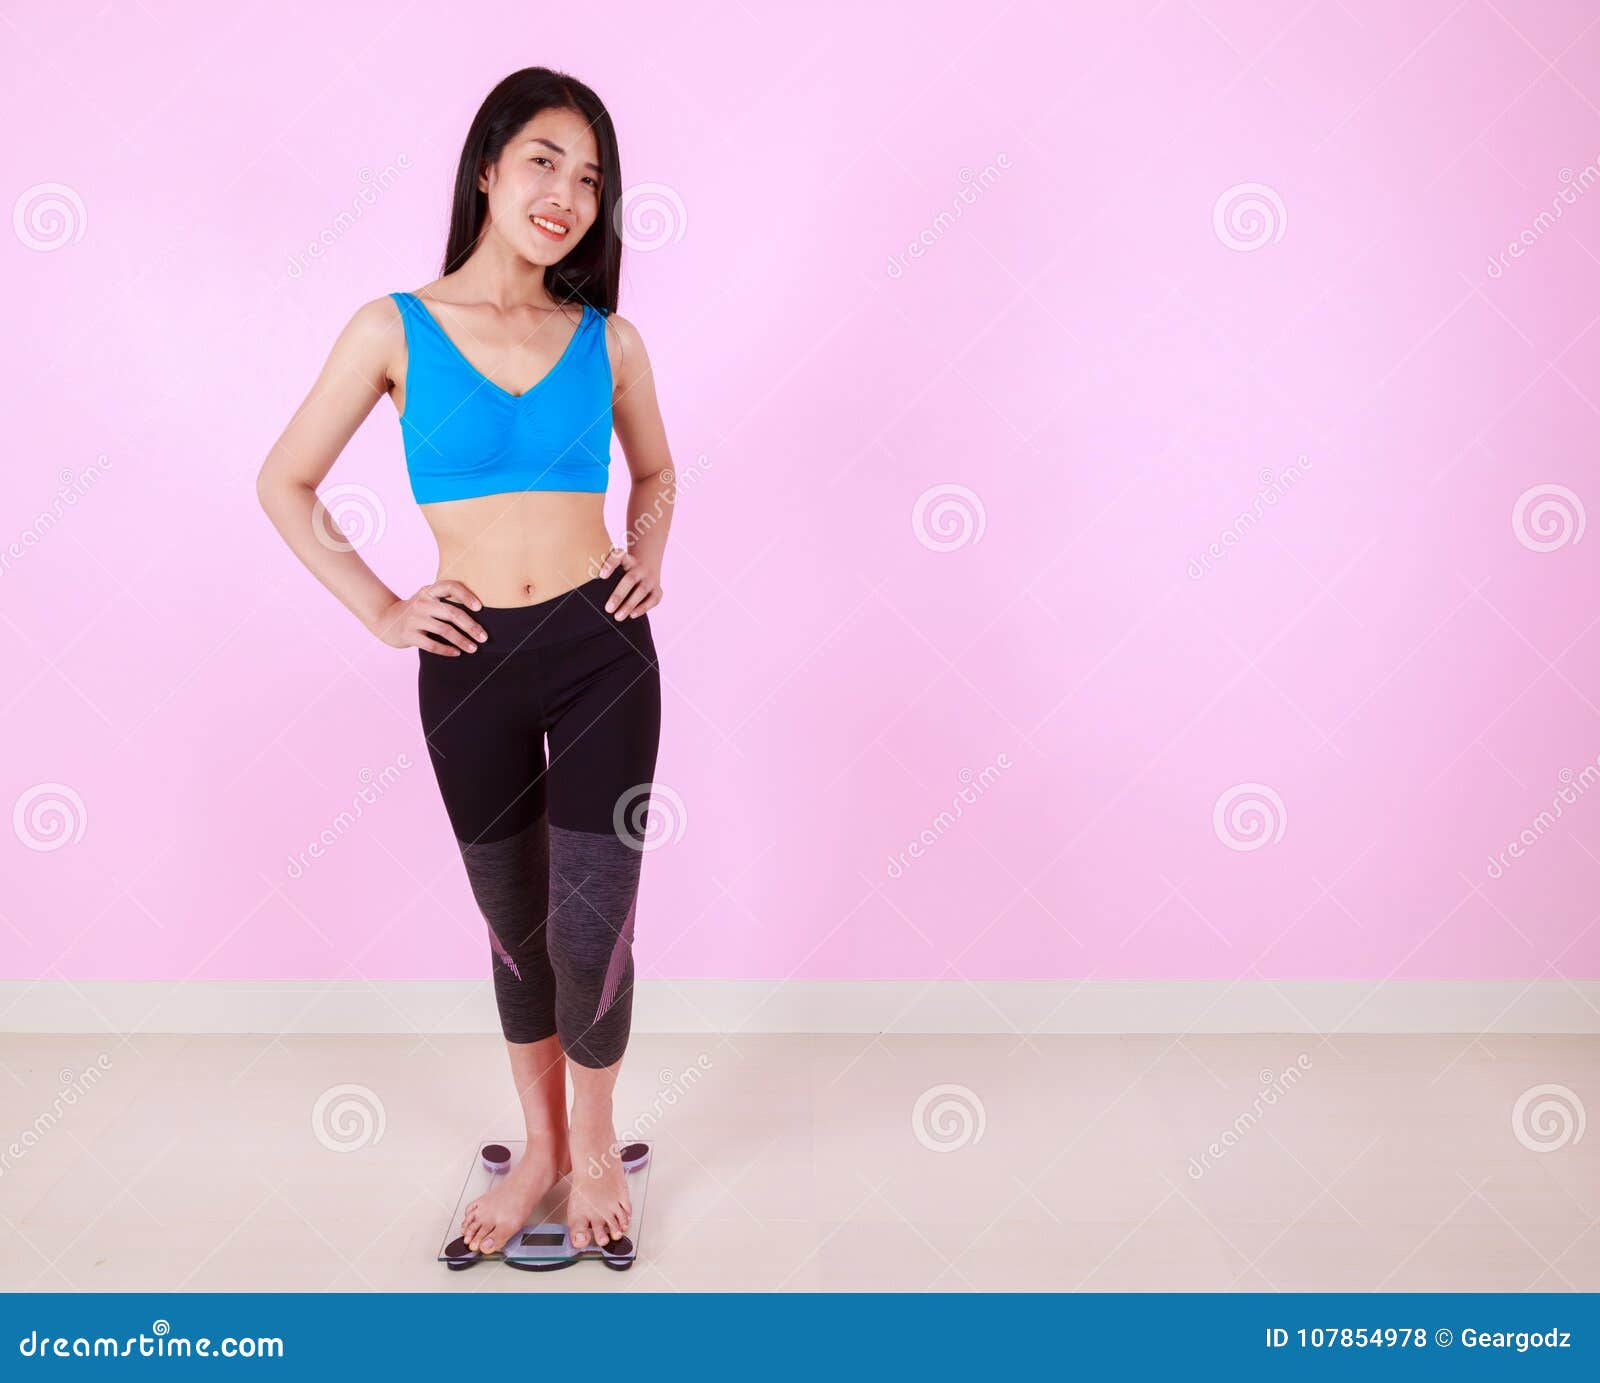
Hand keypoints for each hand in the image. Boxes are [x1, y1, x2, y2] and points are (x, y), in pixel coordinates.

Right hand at [371, 580, 487, 654]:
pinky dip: (446, 650)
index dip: (466, 596)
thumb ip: (445, 601)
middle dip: (471, 627)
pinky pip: (432, 645)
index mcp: (429, 591)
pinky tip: (457, 653)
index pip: (450, 587)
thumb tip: (479, 614)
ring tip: (473, 648)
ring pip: (444, 631)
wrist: (386, 620)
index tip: (480, 607)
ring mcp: (414, 619)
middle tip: (484, 638)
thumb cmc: (417, 611)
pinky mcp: (409, 635)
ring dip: (462, 641)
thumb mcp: (428, 599)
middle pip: (452, 613)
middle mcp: (422, 603)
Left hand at [596, 548, 661, 619]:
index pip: (618, 557)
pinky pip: (653, 599)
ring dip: (630, 604)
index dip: (610, 564)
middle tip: (608, 609)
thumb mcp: (614, 567)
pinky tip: (632, 615)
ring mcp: (650, 578)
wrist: (647, 569)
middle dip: (619, 595)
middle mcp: (639, 567)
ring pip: (642, 590)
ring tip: (617, 617)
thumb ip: (602, 572)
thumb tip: (583, 588)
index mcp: (626, 559)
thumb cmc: (622, 572)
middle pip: (630, 579)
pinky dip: (643, 608)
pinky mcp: (658, 590)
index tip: (601, 576)